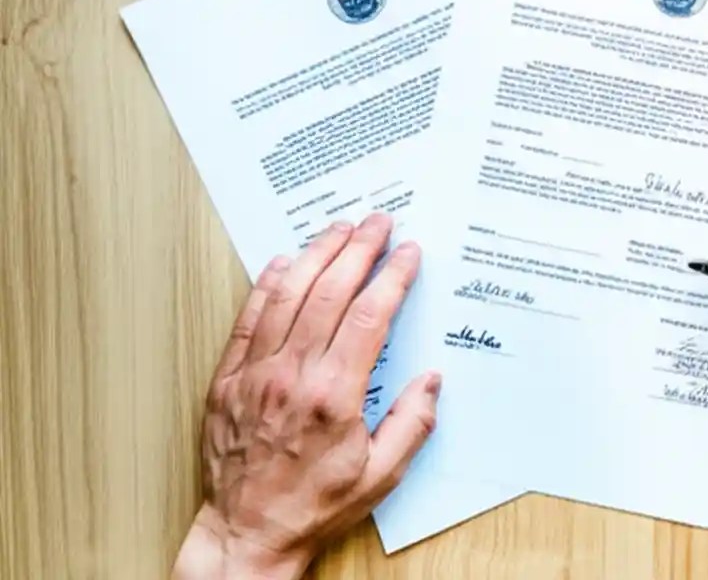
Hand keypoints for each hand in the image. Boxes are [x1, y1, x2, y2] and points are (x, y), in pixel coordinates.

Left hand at [173, 214, 439, 579]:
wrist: (248, 533)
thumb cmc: (315, 506)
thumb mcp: (382, 476)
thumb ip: (412, 424)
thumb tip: (431, 380)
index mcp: (334, 397)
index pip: (368, 316)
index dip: (391, 277)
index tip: (407, 254)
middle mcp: (292, 377)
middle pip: (328, 293)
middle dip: (359, 250)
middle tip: (379, 222)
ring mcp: (254, 375)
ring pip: (286, 295)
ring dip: (315, 255)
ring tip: (338, 229)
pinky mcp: (227, 381)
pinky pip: (248, 319)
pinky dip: (266, 285)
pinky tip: (282, 263)